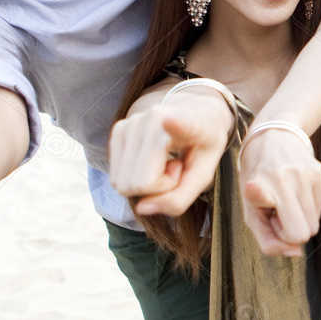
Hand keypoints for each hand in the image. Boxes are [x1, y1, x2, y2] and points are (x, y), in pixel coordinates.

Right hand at [109, 86, 234, 218]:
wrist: (195, 111)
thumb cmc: (202, 146)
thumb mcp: (203, 175)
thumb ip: (179, 198)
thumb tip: (141, 208)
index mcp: (187, 123)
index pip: (178, 124)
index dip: (174, 124)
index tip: (167, 118)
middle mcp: (151, 119)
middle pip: (136, 185)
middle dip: (158, 188)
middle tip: (177, 167)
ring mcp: (129, 123)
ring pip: (121, 184)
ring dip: (146, 183)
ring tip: (167, 161)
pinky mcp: (117, 130)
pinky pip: (116, 178)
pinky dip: (135, 177)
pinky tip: (154, 159)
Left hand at [237, 128, 320, 256]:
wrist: (271, 137)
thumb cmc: (256, 181)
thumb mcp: (250, 211)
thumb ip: (267, 240)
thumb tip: (296, 253)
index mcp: (262, 188)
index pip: (289, 229)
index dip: (276, 224)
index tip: (261, 202)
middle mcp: (286, 178)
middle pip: (305, 234)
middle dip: (290, 230)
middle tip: (276, 212)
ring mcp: (307, 174)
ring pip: (314, 225)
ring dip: (299, 218)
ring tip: (284, 199)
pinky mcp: (319, 172)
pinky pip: (319, 210)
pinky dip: (306, 207)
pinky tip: (294, 191)